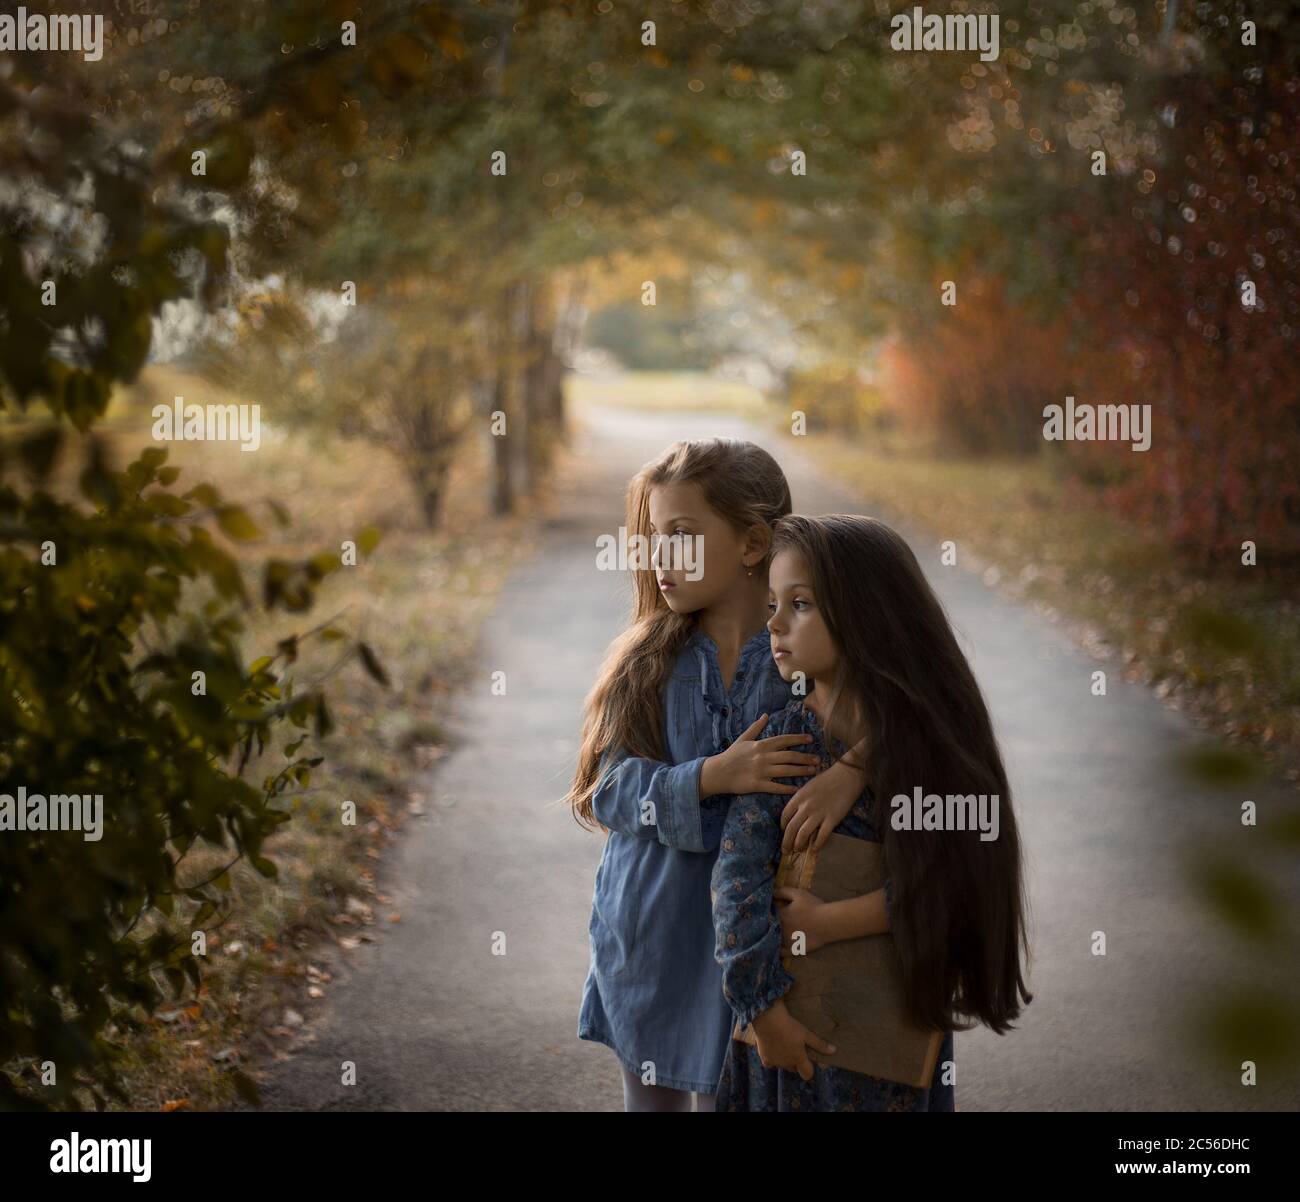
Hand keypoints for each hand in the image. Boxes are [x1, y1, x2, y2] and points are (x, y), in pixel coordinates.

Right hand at [701, 714, 821, 797]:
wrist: (718, 772)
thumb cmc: (731, 755)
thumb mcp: (743, 739)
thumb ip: (756, 727)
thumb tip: (766, 715)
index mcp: (761, 745)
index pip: (784, 740)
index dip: (798, 739)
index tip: (810, 739)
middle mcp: (763, 757)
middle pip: (789, 756)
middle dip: (806, 758)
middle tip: (818, 760)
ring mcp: (761, 772)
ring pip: (786, 771)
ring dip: (802, 771)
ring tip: (814, 772)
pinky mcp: (757, 785)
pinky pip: (776, 787)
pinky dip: (788, 788)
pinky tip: (798, 789)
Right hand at [751, 998, 835, 1079]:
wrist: (767, 1017)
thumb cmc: (789, 1025)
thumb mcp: (806, 1033)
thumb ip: (819, 1044)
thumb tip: (834, 1051)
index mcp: (798, 1059)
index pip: (807, 1074)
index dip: (810, 1068)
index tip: (809, 1058)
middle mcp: (787, 1064)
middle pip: (795, 1068)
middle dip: (797, 1061)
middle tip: (797, 1046)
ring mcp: (774, 1062)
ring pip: (783, 1065)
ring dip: (785, 1059)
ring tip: (785, 1043)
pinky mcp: (764, 1057)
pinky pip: (770, 1062)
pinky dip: (772, 1057)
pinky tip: (773, 1046)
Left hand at [774, 885, 827, 953]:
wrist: (828, 922)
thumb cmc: (814, 907)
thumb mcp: (798, 894)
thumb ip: (783, 892)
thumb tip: (772, 893)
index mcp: (780, 915)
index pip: (768, 914)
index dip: (768, 912)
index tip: (768, 910)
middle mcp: (781, 929)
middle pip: (770, 927)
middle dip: (768, 924)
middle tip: (767, 923)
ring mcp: (787, 941)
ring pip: (774, 940)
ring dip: (772, 937)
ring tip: (769, 935)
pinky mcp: (795, 949)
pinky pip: (782, 952)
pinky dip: (778, 950)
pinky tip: (777, 949)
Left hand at [779, 755, 864, 851]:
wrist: (847, 775)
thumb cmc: (828, 779)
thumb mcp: (808, 787)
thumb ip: (801, 800)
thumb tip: (797, 814)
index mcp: (798, 797)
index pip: (785, 816)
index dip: (782, 827)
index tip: (784, 832)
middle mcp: (806, 806)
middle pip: (791, 828)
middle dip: (786, 842)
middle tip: (785, 851)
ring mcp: (819, 813)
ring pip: (803, 834)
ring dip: (798, 844)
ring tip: (798, 851)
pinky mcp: (832, 819)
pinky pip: (822, 835)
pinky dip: (817, 844)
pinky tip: (815, 849)